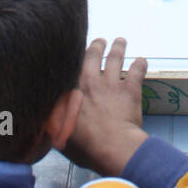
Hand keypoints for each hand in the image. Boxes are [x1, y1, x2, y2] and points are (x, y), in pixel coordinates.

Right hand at [63, 37, 147, 175]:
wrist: (111, 147)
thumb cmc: (84, 145)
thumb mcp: (58, 135)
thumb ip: (53, 122)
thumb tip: (45, 121)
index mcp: (70, 91)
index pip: (69, 67)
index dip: (72, 58)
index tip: (74, 52)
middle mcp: (89, 81)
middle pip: (92, 56)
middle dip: (96, 46)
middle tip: (100, 41)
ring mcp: (110, 83)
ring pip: (114, 58)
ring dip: (118, 47)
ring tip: (120, 41)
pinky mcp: (130, 89)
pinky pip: (136, 71)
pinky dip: (140, 64)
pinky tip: (142, 60)